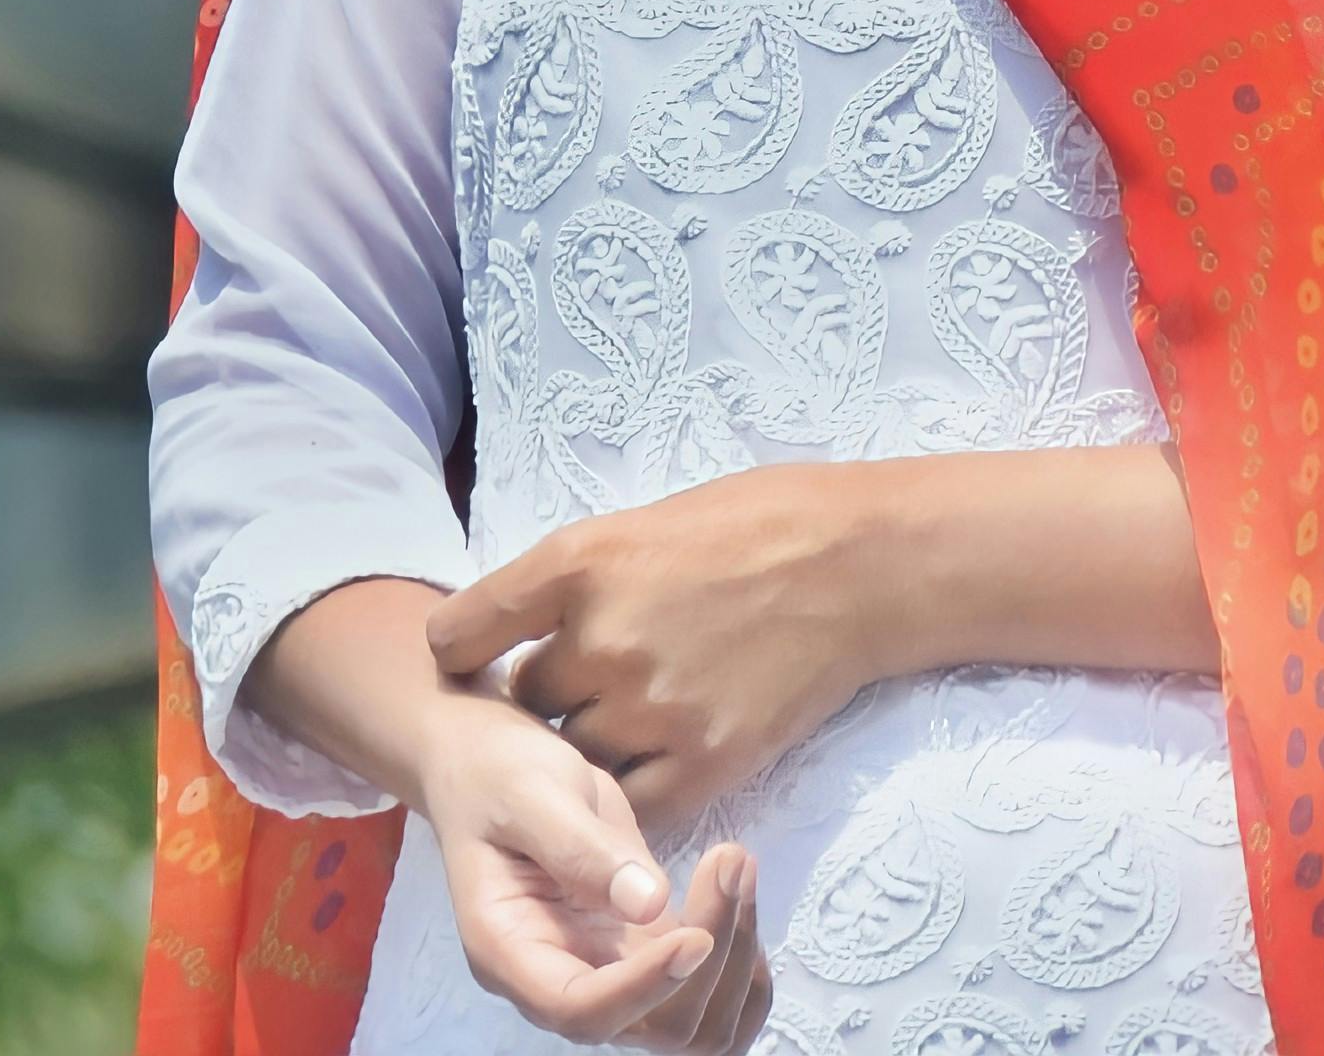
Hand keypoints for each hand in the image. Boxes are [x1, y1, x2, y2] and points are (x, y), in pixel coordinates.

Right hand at [415, 689, 772, 1050]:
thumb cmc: (499, 772)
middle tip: (731, 859)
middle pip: (652, 1027)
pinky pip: (703, 997)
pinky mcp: (638, 952)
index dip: (644, 987)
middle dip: (709, 958)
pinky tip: (740, 898)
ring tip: (739, 867)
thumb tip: (650, 903)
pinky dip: (741, 966)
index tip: (696, 934)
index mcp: (512, 954)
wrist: (492, 765)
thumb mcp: (530, 793)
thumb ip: (581, 849)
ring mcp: (603, 973)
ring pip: (689, 1024)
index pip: (582, 1011)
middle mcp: (559, 981)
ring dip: (735, 962)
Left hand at [425, 468, 877, 830]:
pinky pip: (630, 802)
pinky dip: (634, 790)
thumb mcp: (650, 519)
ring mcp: (651, 709)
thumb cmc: (761, 520)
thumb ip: (583, 576)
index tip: (472, 654)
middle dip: (551, 695)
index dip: (462, 646)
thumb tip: (530, 619)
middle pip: (527, 701)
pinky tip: (663, 753)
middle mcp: (603, 640)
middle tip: (592, 679)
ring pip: (574, 758)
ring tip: (641, 712)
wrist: (861, 563)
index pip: (463, 629)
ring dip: (594, 744)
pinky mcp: (702, 763)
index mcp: (581, 562)